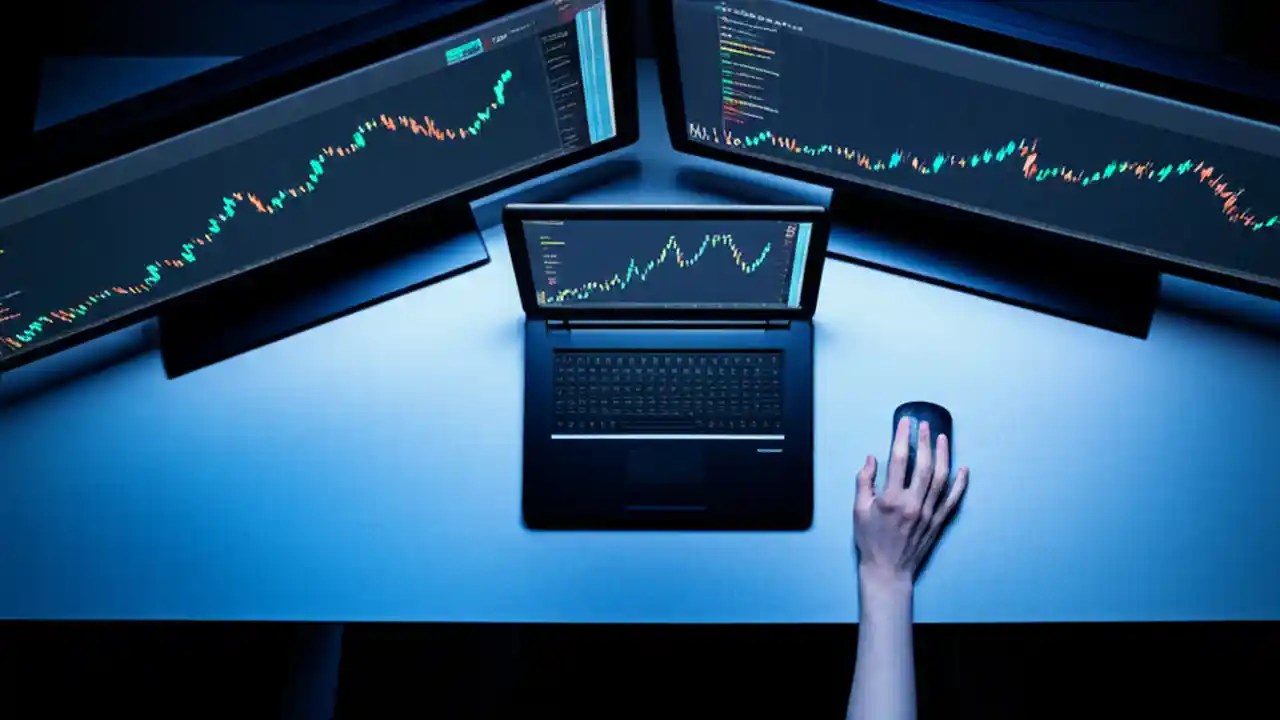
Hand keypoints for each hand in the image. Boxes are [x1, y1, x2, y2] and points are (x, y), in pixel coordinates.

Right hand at [854, 417, 968, 589]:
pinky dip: (960, 483)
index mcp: (891, 500)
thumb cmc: (870, 541)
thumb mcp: (858, 510)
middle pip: (923, 465)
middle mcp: (912, 504)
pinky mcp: (938, 522)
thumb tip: (871, 459)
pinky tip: (963, 469)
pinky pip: (953, 499)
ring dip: (943, 456)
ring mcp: (928, 513)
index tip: (905, 423)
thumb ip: (863, 482)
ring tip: (943, 439)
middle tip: (925, 425)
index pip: (898, 460)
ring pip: (940, 478)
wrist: (887, 570)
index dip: (902, 438)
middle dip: (925, 441)